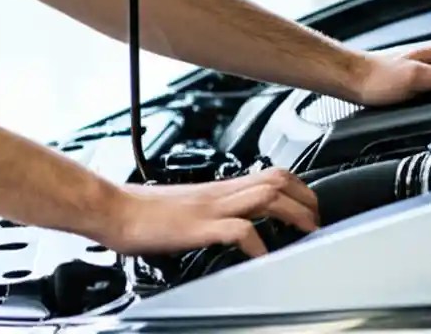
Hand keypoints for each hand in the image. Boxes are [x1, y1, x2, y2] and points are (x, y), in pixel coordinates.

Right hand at [95, 168, 318, 257]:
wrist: (111, 209)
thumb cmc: (139, 211)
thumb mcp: (184, 208)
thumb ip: (209, 212)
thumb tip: (228, 226)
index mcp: (216, 189)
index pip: (268, 174)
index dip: (298, 187)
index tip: (311, 205)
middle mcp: (218, 193)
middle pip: (276, 179)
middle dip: (307, 199)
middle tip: (319, 221)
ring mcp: (209, 208)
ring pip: (265, 196)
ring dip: (294, 214)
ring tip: (308, 233)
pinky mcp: (197, 227)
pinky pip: (237, 230)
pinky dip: (258, 243)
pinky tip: (264, 257)